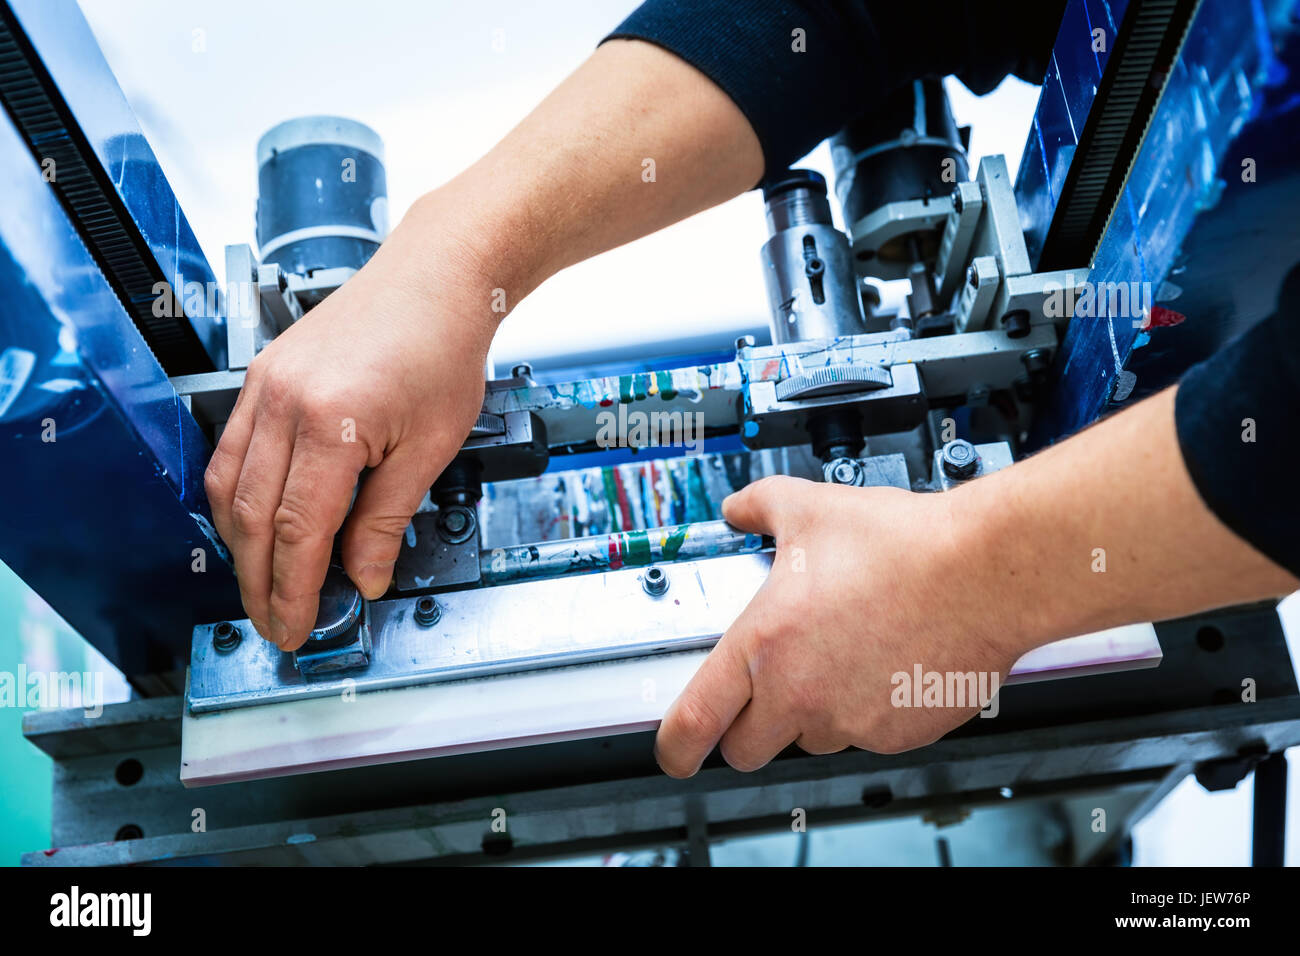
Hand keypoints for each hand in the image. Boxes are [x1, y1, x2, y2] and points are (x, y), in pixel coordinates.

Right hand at [204, 205, 497, 650]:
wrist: (436, 278)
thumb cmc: (443, 347)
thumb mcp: (431, 446)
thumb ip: (388, 518)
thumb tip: (364, 576)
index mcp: (331, 423)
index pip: (298, 531)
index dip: (293, 589)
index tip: (297, 626)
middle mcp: (284, 401)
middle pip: (253, 517)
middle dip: (260, 580)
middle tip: (274, 622)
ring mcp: (266, 384)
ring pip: (229, 486)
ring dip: (240, 544)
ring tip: (262, 585)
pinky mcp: (263, 375)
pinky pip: (232, 449)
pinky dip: (236, 497)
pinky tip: (252, 524)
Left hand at [653, 476, 1028, 775]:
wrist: (983, 571)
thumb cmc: (902, 545)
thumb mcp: (810, 508)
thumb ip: (758, 507)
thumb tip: (737, 507)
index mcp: (763, 648)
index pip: (694, 723)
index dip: (674, 746)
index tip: (673, 751)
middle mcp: (801, 695)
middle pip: (747, 748)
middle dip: (748, 727)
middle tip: (766, 691)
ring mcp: (851, 721)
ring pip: (811, 739)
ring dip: (812, 712)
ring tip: (843, 654)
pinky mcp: (898, 734)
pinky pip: (867, 735)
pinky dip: (867, 710)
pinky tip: (884, 662)